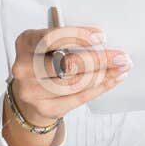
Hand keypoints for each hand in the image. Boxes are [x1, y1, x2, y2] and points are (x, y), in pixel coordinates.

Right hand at [4, 24, 129, 145]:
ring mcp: (31, 91)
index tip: (101, 37)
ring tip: (121, 67)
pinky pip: (79, 98)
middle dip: (99, 59)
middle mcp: (24, 67)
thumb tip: (103, 41)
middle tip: (121, 56)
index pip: (52, 38)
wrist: (30, 93)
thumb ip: (70, 40)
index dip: (78, 36)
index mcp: (26, 42)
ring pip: (76, 83)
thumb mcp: (51, 44)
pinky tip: (113, 79)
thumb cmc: (45, 62)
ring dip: (104, 75)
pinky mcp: (44, 108)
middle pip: (67, 64)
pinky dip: (100, 87)